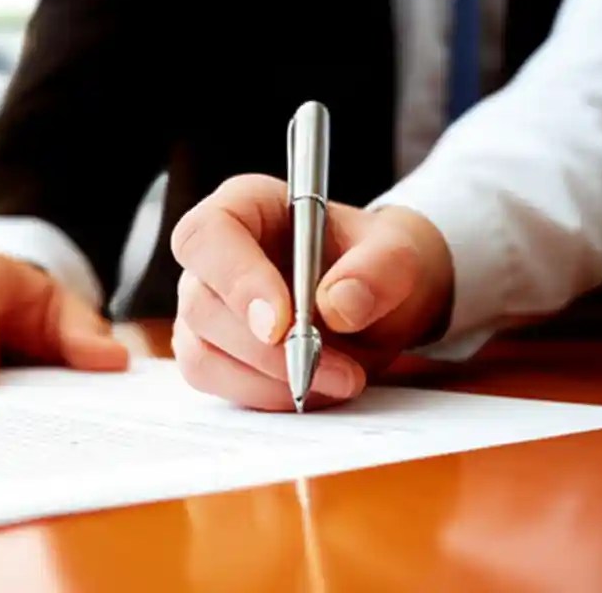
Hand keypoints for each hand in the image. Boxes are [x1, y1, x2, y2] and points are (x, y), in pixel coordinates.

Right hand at [170, 174, 453, 410]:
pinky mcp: (209, 351)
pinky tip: (314, 387)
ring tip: (341, 378)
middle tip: (339, 369)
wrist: (378, 300)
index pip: (208, 234)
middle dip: (267, 350)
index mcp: (245, 206)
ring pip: (201, 352)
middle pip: (202, 303)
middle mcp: (212, 257)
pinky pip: (215, 381)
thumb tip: (338, 305)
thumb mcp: (400, 253)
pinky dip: (265, 396)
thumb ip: (380, 269)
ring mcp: (204, 307)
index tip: (280, 324)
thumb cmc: (376, 263)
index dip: (236, 279)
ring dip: (270, 380)